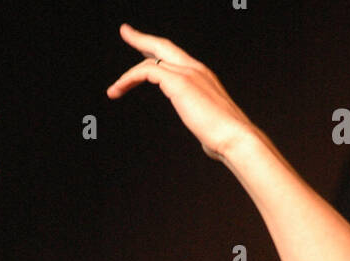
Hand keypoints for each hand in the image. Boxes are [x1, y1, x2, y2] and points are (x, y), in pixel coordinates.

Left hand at [107, 24, 254, 161]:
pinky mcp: (179, 82)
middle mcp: (195, 69)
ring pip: (151, 60)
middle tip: (126, 32)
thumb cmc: (227, 138)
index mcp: (203, 77)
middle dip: (142, 38)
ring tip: (113, 89)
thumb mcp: (212, 127)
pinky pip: (147, 71)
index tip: (144, 50)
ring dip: (128, 75)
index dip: (158, 52)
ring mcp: (187, 73)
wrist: (235, 137)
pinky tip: (119, 89)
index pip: (176, 58)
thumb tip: (208, 139)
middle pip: (163, 46)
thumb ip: (206, 125)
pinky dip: (129, 78)